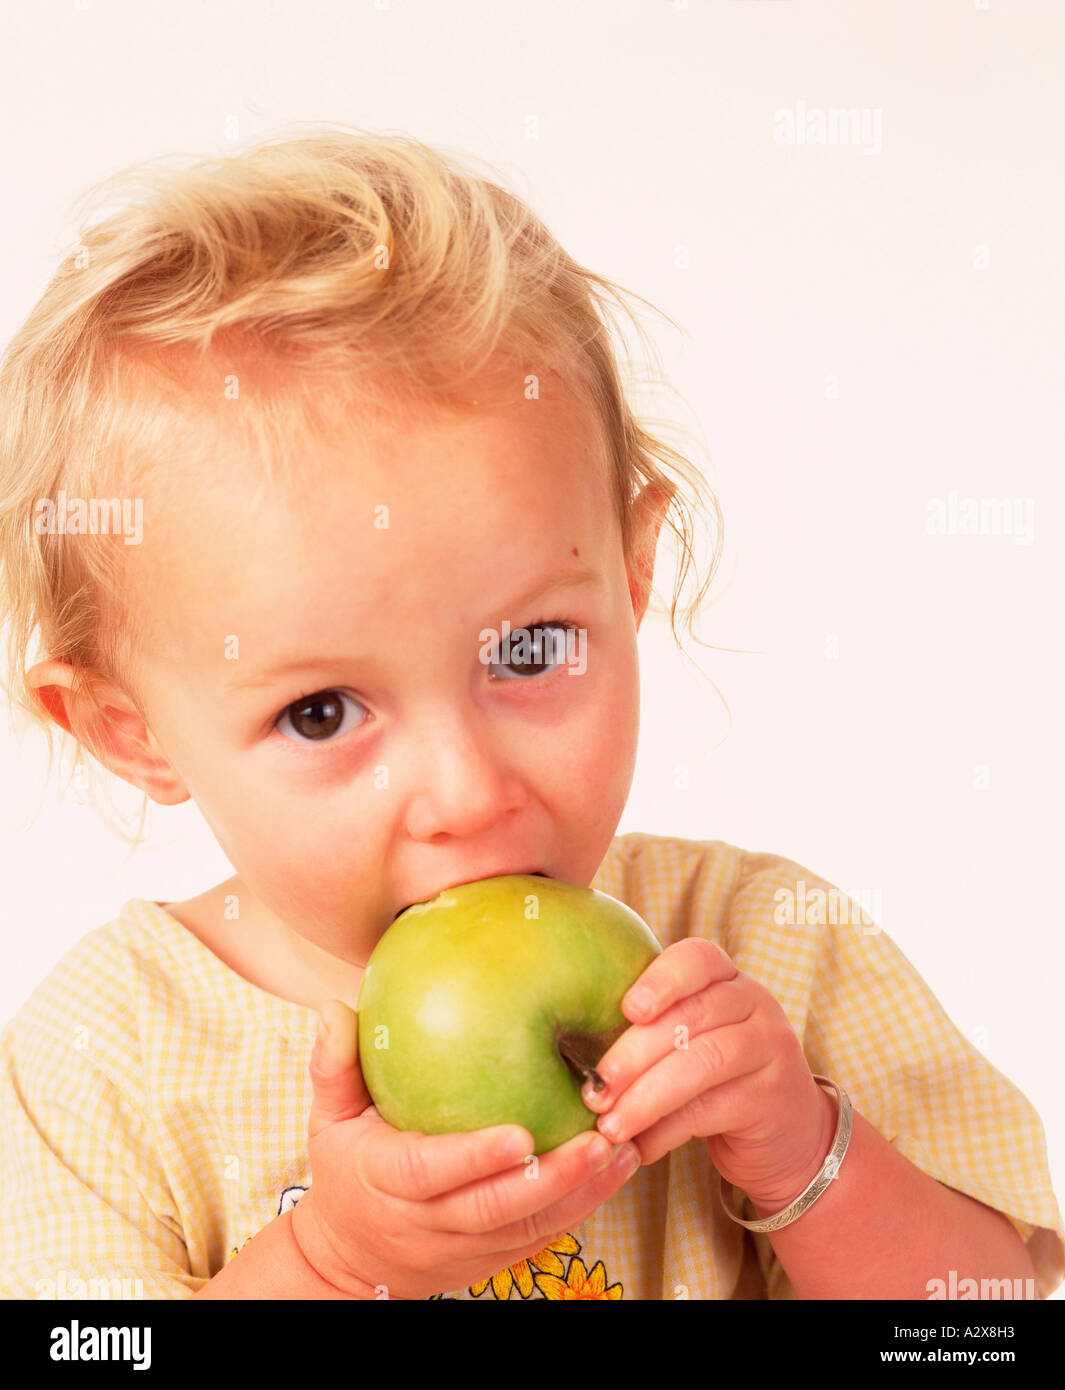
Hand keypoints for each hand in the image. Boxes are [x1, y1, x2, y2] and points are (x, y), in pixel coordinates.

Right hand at [290, 998, 642, 1299]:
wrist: (349, 1261)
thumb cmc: (346, 1170)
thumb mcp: (328, 1119)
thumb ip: (334, 1066)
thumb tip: (334, 1005)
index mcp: (386, 1181)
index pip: (430, 1173)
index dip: (475, 1157)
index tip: (521, 1134)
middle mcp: (427, 1222)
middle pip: (495, 1208)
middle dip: (552, 1178)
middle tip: (600, 1138)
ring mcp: (463, 1247)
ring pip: (528, 1228)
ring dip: (581, 1193)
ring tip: (624, 1151)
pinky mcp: (491, 1260)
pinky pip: (541, 1237)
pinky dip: (581, 1207)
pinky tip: (617, 1170)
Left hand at [579, 939, 836, 1210]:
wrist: (787, 1134)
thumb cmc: (714, 1079)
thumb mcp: (690, 1040)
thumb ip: (650, 1030)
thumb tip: (570, 1046)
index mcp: (728, 979)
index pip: (699, 957)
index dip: (662, 978)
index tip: (626, 1009)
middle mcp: (755, 1004)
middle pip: (691, 1017)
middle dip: (634, 1054)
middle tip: (594, 1091)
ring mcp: (771, 1049)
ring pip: (702, 1063)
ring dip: (647, 1098)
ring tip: (610, 1126)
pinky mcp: (772, 1098)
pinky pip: (713, 1110)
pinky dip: (668, 1130)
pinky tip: (641, 1147)